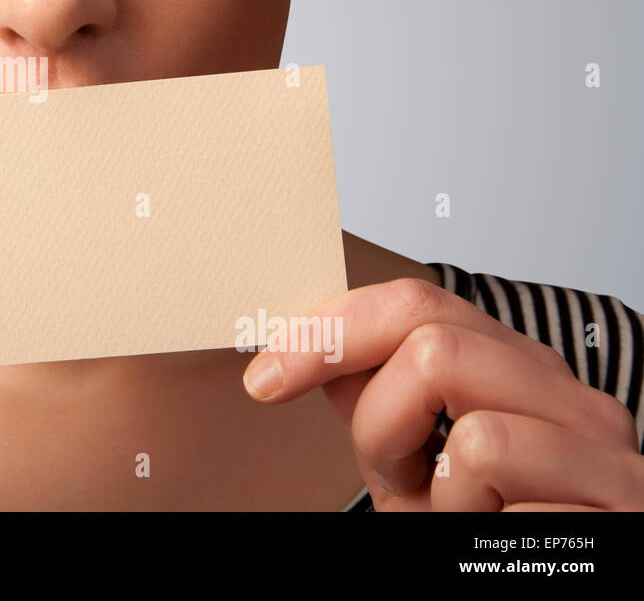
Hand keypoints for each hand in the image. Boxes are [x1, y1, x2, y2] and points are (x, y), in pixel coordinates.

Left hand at [241, 276, 643, 509]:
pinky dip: (476, 530)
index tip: (266, 378)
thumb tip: (308, 341)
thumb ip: (377, 397)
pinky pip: (506, 487)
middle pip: (431, 341)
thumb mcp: (413, 464)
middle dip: (379, 419)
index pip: (415, 302)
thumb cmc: (485, 536)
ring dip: (432, 484)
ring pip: (469, 418)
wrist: (543, 591)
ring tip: (462, 515)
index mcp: (521, 373)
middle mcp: (573, 399)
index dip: (327, 333)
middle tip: (393, 473)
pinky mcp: (621, 503)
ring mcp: (608, 452)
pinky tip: (500, 540)